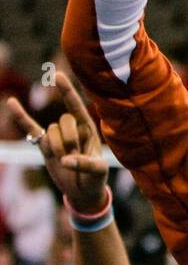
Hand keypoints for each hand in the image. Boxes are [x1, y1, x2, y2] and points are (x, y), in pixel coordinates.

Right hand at [6, 72, 108, 214]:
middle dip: (69, 141)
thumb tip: (65, 161)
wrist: (82, 190)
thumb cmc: (95, 178)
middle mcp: (72, 128)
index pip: (76, 107)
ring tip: (66, 161)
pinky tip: (11, 101)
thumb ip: (86, 165)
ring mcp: (56, 135)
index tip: (57, 74)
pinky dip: (21, 116)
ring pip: (50, 133)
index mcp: (89, 129)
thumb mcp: (98, 172)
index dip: (67, 91)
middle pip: (63, 123)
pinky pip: (30, 128)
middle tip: (76, 157)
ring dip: (57, 148)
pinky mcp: (43, 144)